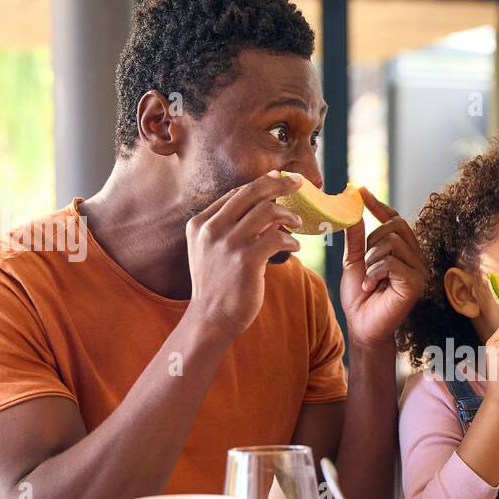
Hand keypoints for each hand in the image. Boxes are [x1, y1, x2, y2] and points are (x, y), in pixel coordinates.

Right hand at [185, 171, 301, 340]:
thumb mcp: (217, 251)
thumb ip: (238, 228)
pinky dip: (290, 239)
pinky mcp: (245, 261)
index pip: (235, 193)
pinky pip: (277, 238)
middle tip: (298, 182)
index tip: (279, 179)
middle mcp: (211, 229)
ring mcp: (227, 245)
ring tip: (298, 222)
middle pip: (250, 193)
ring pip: (266, 211)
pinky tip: (295, 246)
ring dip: (287, 214)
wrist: (211, 319)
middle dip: (278, 184)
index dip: (261, 183)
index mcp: (200, 223)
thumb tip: (271, 210)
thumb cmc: (219, 285)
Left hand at [341, 187, 425, 348]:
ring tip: (370, 280)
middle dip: (373, 243)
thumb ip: (356, 238)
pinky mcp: (417, 283)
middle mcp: (417, 257)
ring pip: (392, 242)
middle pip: (395, 226)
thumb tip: (353, 210)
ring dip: (372, 261)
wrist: (363, 327)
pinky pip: (391, 262)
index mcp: (404, 251)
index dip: (378, 204)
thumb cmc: (361, 298)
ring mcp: (420, 270)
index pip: (396, 219)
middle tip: (367, 266)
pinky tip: (372, 287)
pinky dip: (375, 273)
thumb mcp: (354, 262)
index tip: (359, 190)